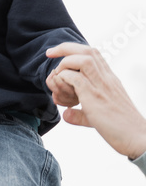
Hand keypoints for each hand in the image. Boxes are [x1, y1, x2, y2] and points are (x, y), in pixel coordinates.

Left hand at [47, 43, 145, 158]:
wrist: (137, 138)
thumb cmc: (120, 129)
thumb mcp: (97, 118)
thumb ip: (80, 114)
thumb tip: (66, 114)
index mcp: (109, 80)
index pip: (93, 55)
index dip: (74, 50)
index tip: (57, 53)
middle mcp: (107, 79)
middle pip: (87, 51)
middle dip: (65, 48)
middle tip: (49, 53)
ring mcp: (101, 86)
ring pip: (82, 60)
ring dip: (64, 65)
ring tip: (57, 78)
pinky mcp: (94, 97)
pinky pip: (75, 79)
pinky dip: (63, 81)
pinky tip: (60, 94)